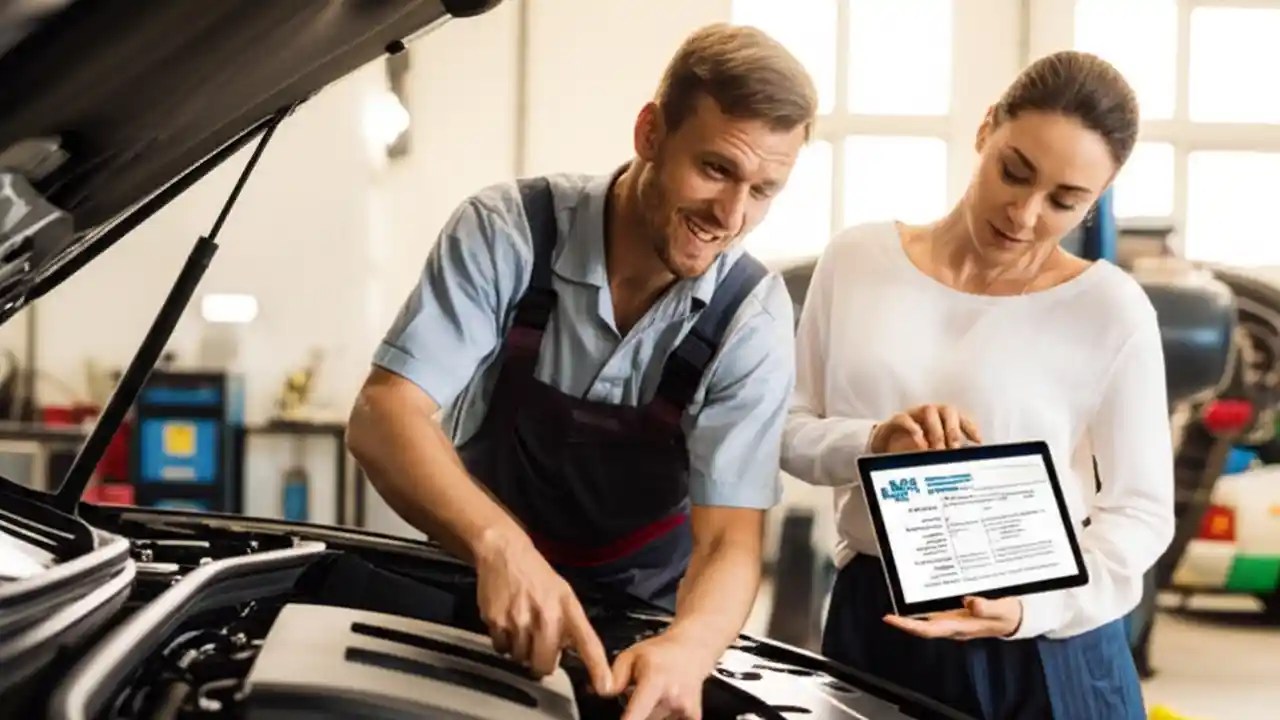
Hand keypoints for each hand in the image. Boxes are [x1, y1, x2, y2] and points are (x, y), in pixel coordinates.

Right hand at [474, 530, 612, 693]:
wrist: (505, 554)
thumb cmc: (536, 575)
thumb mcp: (562, 593)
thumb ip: (569, 624)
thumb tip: (569, 654)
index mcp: (568, 607)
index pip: (587, 642)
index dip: (597, 667)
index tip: (605, 686)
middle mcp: (546, 615)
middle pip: (544, 664)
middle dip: (541, 662)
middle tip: (538, 646)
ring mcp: (520, 620)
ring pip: (521, 659)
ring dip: (521, 650)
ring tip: (522, 626)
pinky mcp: (497, 621)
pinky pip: (501, 648)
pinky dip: (504, 642)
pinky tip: (507, 622)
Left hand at [611, 631, 719, 719]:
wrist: (691, 651)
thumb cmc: (658, 653)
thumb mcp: (630, 656)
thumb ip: (614, 677)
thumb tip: (602, 693)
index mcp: (655, 680)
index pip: (637, 713)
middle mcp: (673, 696)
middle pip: (642, 719)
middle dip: (635, 712)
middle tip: (640, 694)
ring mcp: (685, 709)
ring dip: (649, 714)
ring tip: (654, 696)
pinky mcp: (693, 717)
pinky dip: (662, 716)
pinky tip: (666, 702)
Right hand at [869, 404, 981, 453]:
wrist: (883, 444)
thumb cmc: (910, 446)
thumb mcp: (931, 450)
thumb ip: (945, 453)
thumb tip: (964, 463)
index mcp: (941, 418)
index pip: (960, 417)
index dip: (970, 427)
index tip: (978, 442)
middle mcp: (930, 413)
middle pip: (947, 410)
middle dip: (953, 429)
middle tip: (954, 448)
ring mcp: (913, 414)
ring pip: (929, 410)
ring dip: (936, 430)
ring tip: (937, 449)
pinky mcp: (896, 419)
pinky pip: (905, 418)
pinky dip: (914, 430)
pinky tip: (921, 445)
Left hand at [883, 596, 1022, 640]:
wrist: (1018, 617)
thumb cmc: (1009, 614)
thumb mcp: (1002, 610)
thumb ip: (988, 608)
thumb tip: (969, 603)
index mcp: (960, 627)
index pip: (928, 630)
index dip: (908, 626)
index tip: (891, 619)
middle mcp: (953, 625)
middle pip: (923, 625)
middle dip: (905, 620)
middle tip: (888, 613)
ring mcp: (954, 619)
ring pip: (928, 618)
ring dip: (913, 611)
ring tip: (898, 598)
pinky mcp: (958, 612)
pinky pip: (937, 609)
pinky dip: (926, 602)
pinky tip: (920, 591)